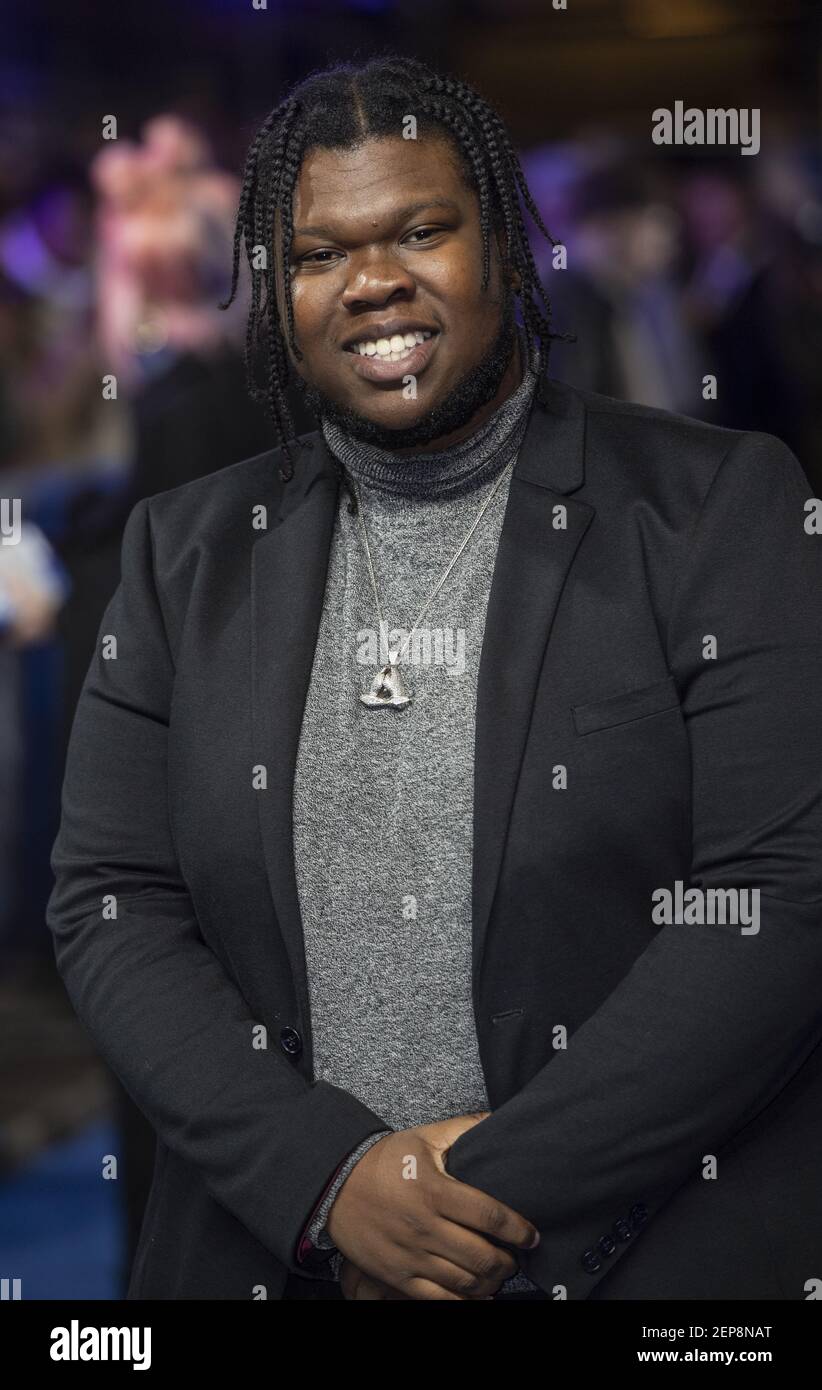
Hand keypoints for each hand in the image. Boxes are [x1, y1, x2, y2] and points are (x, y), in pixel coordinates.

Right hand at [326, 1111, 538, 1300]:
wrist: (336, 1183)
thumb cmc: (385, 1160)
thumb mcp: (424, 1136)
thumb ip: (464, 1128)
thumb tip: (497, 1119)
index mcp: (436, 1191)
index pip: (491, 1217)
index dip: (519, 1230)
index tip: (531, 1235)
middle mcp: (426, 1227)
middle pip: (482, 1256)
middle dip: (508, 1261)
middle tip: (515, 1256)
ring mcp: (411, 1255)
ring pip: (463, 1281)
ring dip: (490, 1282)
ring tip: (498, 1274)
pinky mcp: (396, 1275)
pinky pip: (436, 1298)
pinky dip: (462, 1302)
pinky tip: (475, 1295)